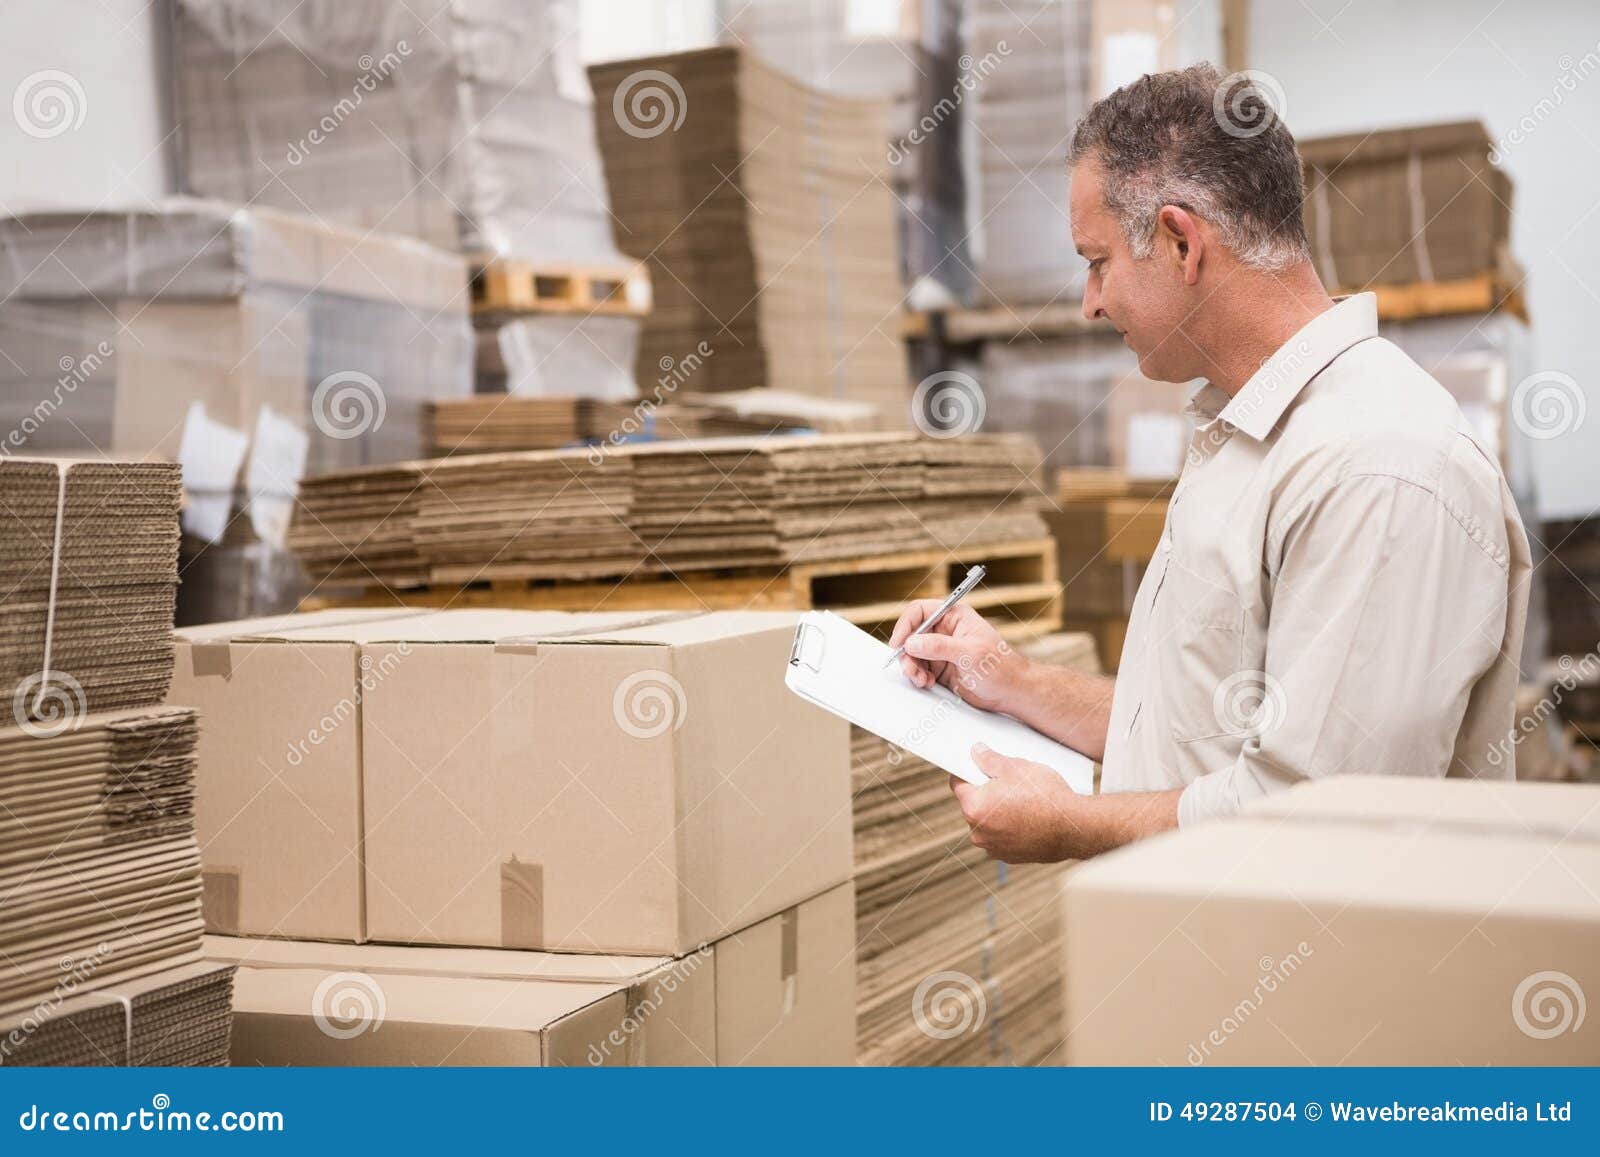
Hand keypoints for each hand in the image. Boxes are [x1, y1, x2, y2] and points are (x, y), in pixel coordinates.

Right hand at [888, 600, 1029, 714]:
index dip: (906, 625)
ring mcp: (941, 650)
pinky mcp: (940, 668)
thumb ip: (940, 647)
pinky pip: (918, 669)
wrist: (1011, 691)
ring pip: (912, 654)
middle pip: (912, 635)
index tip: (899, 642)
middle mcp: (945, 631)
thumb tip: (912, 642)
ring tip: (921, 679)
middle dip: (907, 652)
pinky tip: (927, 682)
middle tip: (910, 668)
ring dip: (912, 667)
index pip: (920, 611)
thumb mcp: (970, 654)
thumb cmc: (1000, 667)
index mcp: (954, 616)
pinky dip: (917, 677)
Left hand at [950, 744, 1085, 862]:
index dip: (967, 772)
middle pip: (972, 804)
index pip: (957, 784)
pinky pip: (1001, 836)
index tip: (977, 767)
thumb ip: (990, 760)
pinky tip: (1027, 818)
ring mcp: (993, 847)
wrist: (1075, 828)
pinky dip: (1009, 828)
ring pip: (987, 822)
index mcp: (974, 807)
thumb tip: (976, 752)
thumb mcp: (1016, 768)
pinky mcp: (1008, 857)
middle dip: (985, 793)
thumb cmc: (1046, 798)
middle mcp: (978, 832)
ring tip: (1021, 801)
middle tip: (1007, 783)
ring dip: (997, 812)